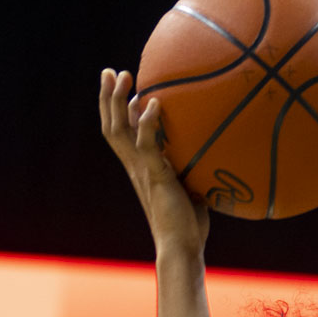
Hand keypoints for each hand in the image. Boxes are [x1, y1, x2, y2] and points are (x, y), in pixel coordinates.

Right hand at [98, 68, 208, 254]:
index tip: (122, 87)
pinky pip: (147, 145)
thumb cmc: (188, 222)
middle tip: (110, 71)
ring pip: (119, 130)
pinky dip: (148, 123)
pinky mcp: (156, 177)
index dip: (117, 110)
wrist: (181, 245)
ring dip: (118, 101)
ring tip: (123, 75)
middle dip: (108, 97)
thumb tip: (209, 154)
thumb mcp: (188, 187)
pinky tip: (154, 102)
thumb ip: (190, 169)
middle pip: (111, 125)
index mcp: (138, 168)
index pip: (121, 133)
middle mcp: (134, 167)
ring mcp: (142, 171)